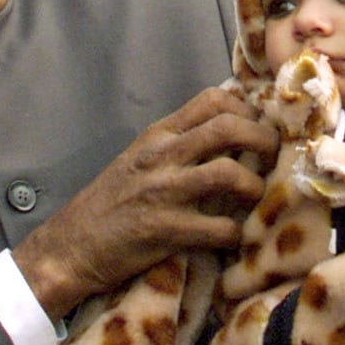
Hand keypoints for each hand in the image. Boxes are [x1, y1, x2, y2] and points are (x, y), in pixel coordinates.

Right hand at [12, 87, 278, 321]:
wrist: (71, 244)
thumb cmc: (110, 201)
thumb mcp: (139, 157)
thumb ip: (177, 142)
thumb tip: (226, 128)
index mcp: (158, 135)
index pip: (212, 99)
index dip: (247, 108)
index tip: (260, 125)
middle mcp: (163, 156)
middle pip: (228, 127)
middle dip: (263, 140)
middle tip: (273, 157)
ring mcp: (164, 192)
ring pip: (228, 173)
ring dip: (254, 187)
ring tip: (256, 197)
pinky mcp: (166, 230)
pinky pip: (219, 228)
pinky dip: (236, 234)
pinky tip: (233, 237)